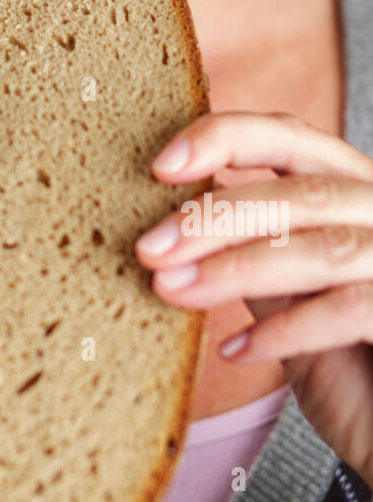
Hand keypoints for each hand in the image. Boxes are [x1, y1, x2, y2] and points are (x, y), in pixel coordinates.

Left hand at [134, 111, 372, 489]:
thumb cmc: (344, 365)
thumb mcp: (284, 293)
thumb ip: (249, 245)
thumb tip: (166, 219)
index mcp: (350, 189)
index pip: (290, 136)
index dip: (224, 139)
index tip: (160, 167)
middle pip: (300, 194)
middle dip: (214, 219)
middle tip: (150, 250)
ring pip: (321, 249)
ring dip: (235, 269)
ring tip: (172, 291)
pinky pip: (348, 308)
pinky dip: (284, 329)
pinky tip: (234, 350)